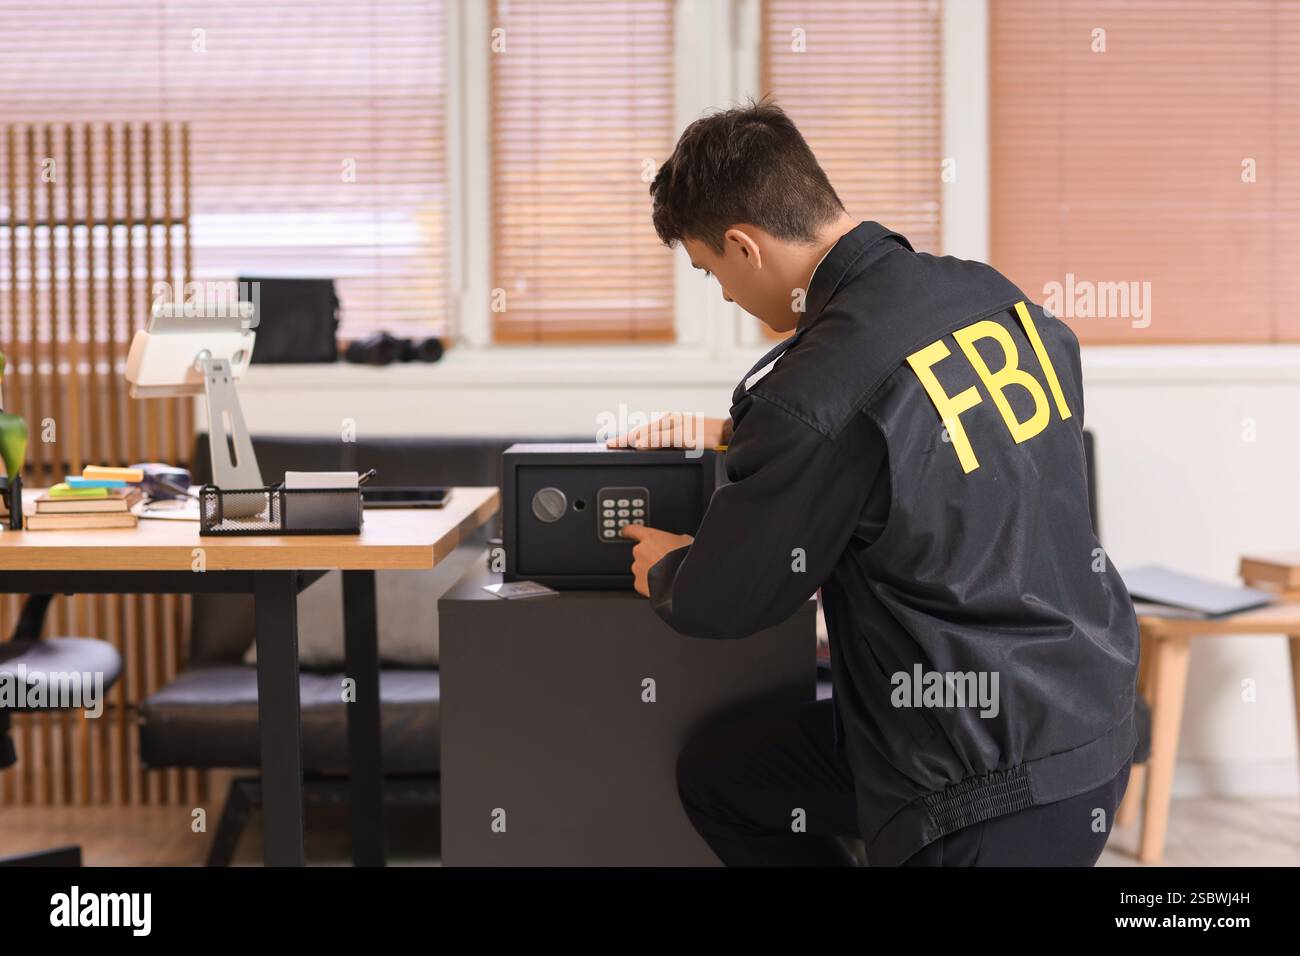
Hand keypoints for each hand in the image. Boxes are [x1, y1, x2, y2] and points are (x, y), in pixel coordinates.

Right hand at [605, 413, 729, 450]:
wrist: (726, 436)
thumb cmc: (706, 435)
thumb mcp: (680, 438)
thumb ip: (658, 440)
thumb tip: (638, 444)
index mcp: (666, 421)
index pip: (639, 433)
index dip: (623, 440)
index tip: (609, 444)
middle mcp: (669, 423)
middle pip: (642, 433)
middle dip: (626, 439)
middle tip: (612, 445)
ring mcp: (674, 429)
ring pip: (650, 436)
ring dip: (637, 441)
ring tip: (625, 446)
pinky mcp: (680, 436)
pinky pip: (658, 440)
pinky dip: (649, 444)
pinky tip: (648, 448)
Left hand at [620, 524, 693, 596]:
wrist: (682, 580)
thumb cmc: (684, 559)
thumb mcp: (685, 541)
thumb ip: (675, 539)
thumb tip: (678, 542)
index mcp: (650, 537)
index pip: (633, 530)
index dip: (629, 531)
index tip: (626, 532)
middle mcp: (640, 551)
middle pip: (641, 553)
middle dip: (650, 557)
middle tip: (664, 562)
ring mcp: (637, 567)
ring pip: (641, 568)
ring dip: (650, 571)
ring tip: (666, 575)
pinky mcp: (638, 583)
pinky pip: (642, 583)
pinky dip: (649, 584)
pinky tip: (662, 584)